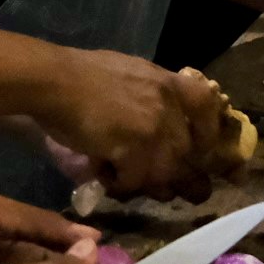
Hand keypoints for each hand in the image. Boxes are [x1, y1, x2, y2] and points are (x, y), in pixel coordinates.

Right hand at [32, 48, 228, 202]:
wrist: (54, 81)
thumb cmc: (80, 73)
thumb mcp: (128, 73)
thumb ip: (149, 94)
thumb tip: (156, 122)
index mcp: (167, 82)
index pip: (207, 106)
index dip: (208, 134)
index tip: (198, 152)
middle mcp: (168, 105)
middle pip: (187, 154)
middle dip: (177, 177)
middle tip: (165, 191)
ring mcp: (154, 129)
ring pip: (164, 174)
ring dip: (144, 183)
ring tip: (123, 180)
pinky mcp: (134, 151)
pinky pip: (135, 182)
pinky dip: (118, 184)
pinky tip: (102, 174)